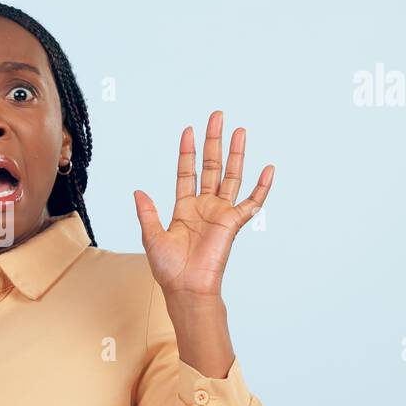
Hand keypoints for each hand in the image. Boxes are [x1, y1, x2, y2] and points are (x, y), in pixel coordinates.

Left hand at [133, 110, 272, 299]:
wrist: (186, 288)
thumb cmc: (169, 269)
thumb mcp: (151, 236)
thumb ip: (147, 212)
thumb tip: (138, 191)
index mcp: (184, 208)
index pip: (187, 172)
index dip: (188, 152)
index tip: (189, 130)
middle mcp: (204, 207)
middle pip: (211, 166)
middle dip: (214, 141)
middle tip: (217, 117)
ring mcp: (220, 213)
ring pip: (231, 176)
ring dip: (236, 154)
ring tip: (240, 131)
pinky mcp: (234, 223)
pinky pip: (252, 202)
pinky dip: (262, 187)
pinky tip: (268, 169)